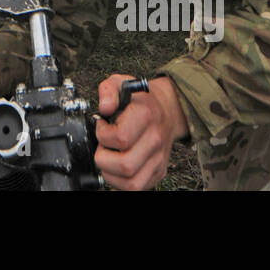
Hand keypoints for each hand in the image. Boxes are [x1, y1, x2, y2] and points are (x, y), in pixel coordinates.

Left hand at [93, 74, 188, 190]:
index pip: (120, 138)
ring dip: (110, 173)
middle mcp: (155, 140)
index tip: (102, 127)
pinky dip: (120, 182)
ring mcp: (158, 158)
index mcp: (145, 116)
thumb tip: (105, 107)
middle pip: (125, 165)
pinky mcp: (158, 171)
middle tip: (103, 146)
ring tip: (108, 158)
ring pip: (131, 182)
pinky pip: (136, 187)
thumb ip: (108, 91)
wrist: (167, 109)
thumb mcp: (120, 82)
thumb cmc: (140, 99)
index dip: (103, 134)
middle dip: (104, 158)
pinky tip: (115, 168)